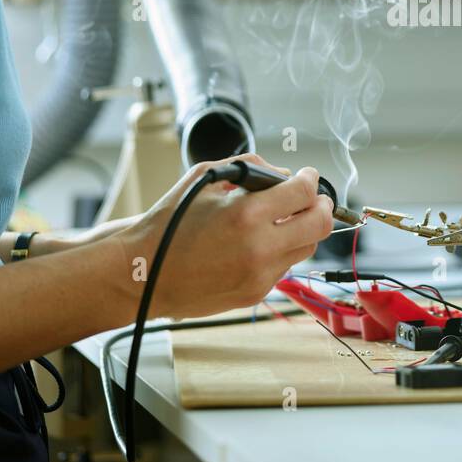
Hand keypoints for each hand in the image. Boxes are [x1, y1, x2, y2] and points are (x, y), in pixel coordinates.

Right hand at [111, 153, 332, 319]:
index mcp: (247, 214)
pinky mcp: (254, 293)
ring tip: (280, 219)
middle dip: (321, 206)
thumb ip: (250, 168)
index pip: (304, 192)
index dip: (311, 179)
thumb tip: (283, 174)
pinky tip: (256, 243)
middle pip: (320, 224)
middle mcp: (259, 248)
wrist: (141, 272)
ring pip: (305, 248)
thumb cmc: (168, 223)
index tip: (308, 175)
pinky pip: (282, 267)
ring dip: (300, 229)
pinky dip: (278, 250)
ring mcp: (259, 275)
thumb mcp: (205, 178)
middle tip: (312, 198)